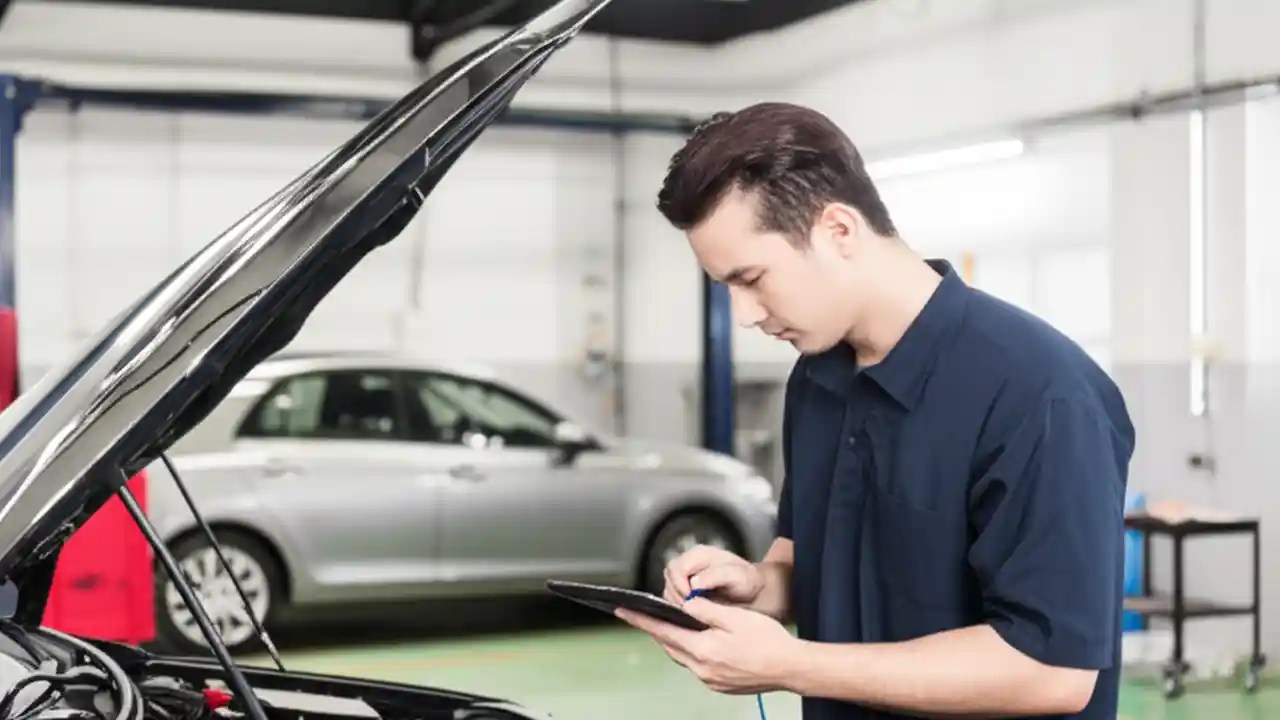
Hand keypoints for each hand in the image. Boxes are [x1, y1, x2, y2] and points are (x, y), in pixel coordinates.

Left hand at [616, 598, 800, 694]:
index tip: (623, 610)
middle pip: (670, 646)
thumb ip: (706, 609)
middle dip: (655, 630)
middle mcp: (702, 668)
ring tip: (668, 625)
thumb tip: (685, 604)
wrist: (790, 668)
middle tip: (641, 615)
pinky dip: (690, 651)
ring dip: (674, 641)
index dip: (642, 620)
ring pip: (682, 656)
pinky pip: (696, 665)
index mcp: (703, 649)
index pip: (663, 632)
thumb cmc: (767, 640)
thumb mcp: (735, 617)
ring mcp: (710, 679)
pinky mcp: (719, 684)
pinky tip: (696, 641)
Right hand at [663, 545, 763, 606]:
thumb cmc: (746, 581)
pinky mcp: (683, 589)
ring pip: (668, 587)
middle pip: (669, 576)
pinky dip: (678, 606)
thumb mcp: (738, 576)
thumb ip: (716, 576)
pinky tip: (692, 612)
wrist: (752, 592)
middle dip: (677, 594)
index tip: (689, 599)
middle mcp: (689, 562)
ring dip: (677, 601)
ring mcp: (684, 575)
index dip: (679, 584)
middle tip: (691, 608)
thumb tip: (694, 583)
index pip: (677, 567)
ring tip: (693, 611)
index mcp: (700, 554)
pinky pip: (672, 597)